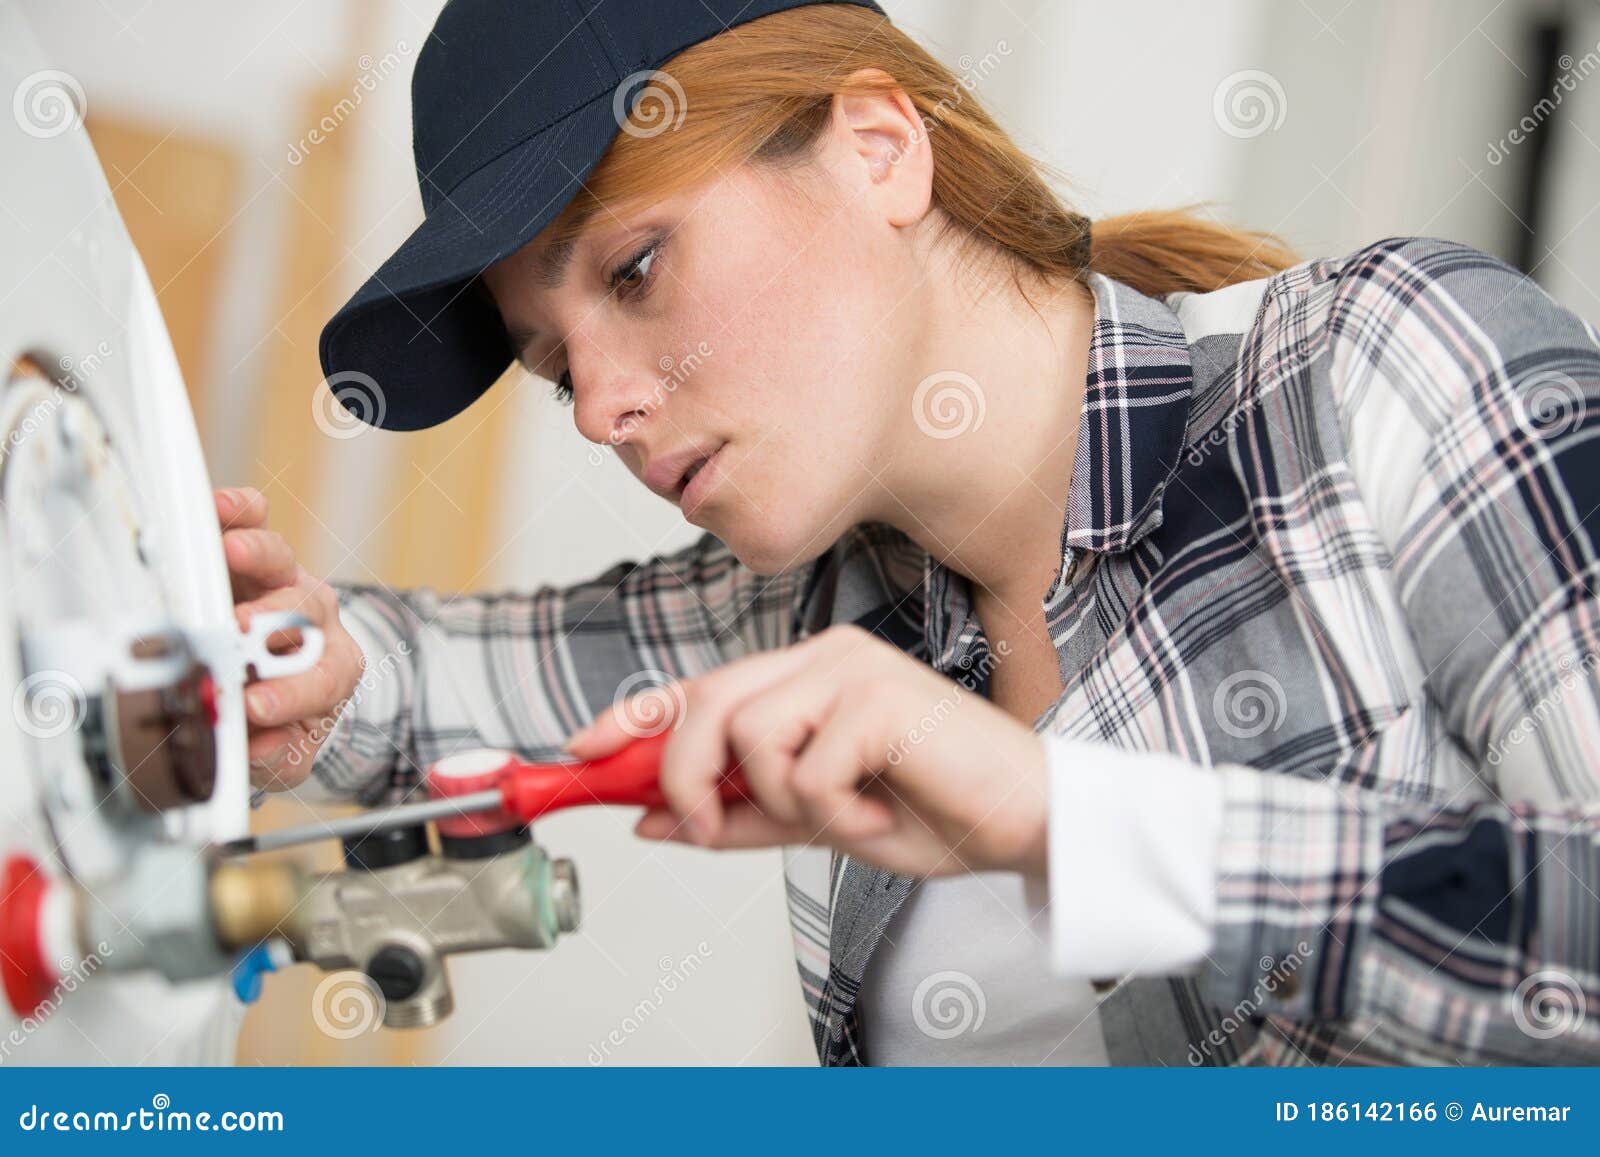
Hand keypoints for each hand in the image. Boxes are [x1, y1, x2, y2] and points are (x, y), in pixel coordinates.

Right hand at [215, 486, 365, 790]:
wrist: (264, 689)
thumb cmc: (274, 721)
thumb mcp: (282, 756)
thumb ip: (275, 756)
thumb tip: (261, 743)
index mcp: (332, 668)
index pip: (324, 677)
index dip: (292, 694)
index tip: (256, 707)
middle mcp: (313, 620)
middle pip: (307, 610)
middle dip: (275, 620)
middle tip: (242, 630)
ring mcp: (282, 582)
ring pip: (280, 561)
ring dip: (257, 554)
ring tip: (231, 551)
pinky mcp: (247, 555)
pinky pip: (253, 522)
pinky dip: (239, 511)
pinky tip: (220, 507)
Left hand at [565, 624, 1049, 877]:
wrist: (1025, 820)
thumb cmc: (936, 809)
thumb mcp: (818, 823)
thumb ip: (740, 816)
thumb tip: (654, 819)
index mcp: (809, 675)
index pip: (702, 687)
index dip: (632, 717)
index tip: (578, 750)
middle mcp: (824, 657)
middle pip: (706, 704)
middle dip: (685, 775)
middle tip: (700, 827)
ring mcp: (852, 668)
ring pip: (747, 735)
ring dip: (785, 802)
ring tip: (846, 815)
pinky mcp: (878, 696)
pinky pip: (804, 768)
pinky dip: (833, 812)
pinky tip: (882, 809)